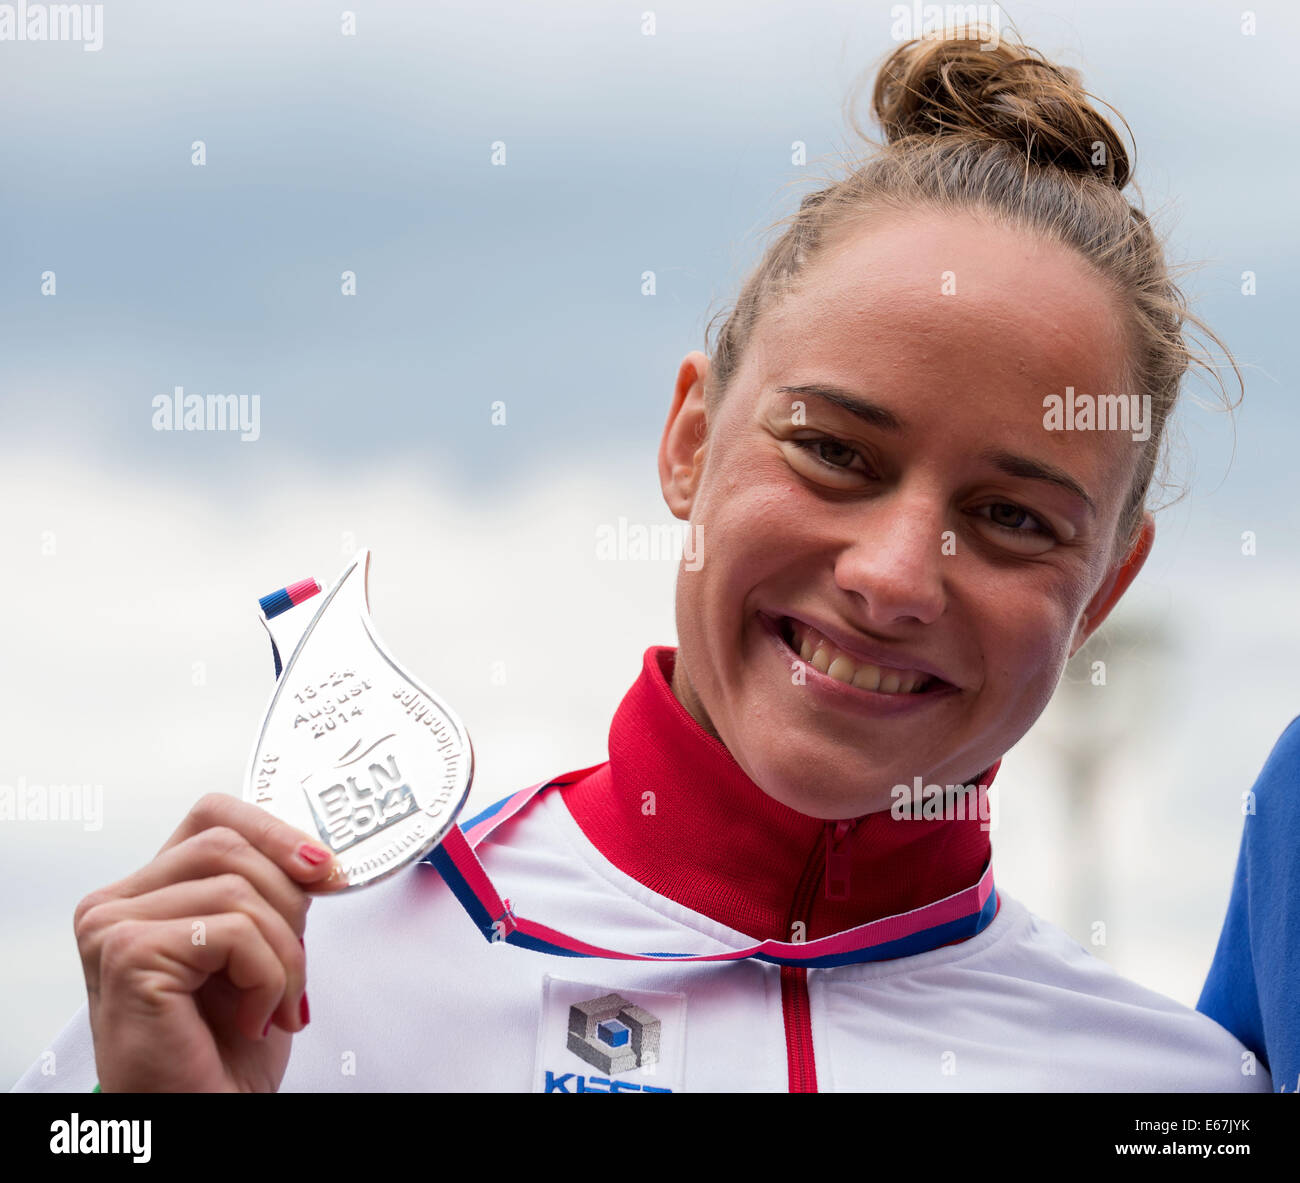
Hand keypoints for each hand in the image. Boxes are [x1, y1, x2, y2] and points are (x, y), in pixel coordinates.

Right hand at [74, 793, 346, 1091]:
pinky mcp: (129, 954)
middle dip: (288, 903)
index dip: (275, 831)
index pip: (213, 816)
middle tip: (294, 966)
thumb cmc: (222, 1051)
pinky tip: (253, 1019)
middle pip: (230, 845)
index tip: (323, 868)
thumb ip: (268, 893)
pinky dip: (268, 977)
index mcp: (144, 892)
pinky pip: (234, 931)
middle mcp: (114, 904)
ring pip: (238, 889)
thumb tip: (316, 854)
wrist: (202, 1119)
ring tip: (276, 1004)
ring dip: (284, 954)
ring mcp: (112, 926)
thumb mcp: (256, 949)